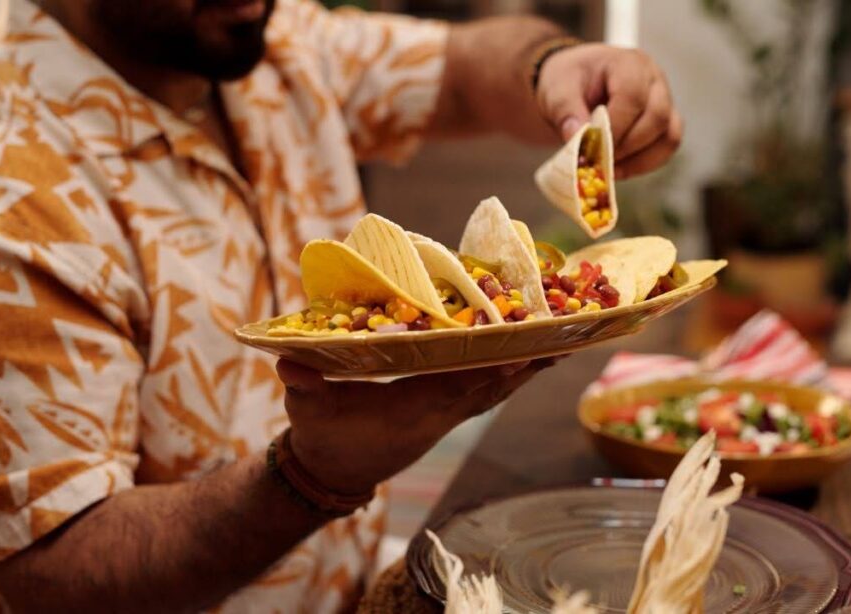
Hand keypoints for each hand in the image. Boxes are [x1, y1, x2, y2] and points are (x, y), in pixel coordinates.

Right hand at [276, 359, 554, 494]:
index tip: (521, 349)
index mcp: (410, 410)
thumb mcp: (307, 411)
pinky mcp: (444, 414)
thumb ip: (303, 387)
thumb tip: (288, 363)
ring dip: (527, 367)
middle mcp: (438, 414)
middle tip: (562, 334)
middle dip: (525, 361)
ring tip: (561, 341)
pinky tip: (530, 357)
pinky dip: (510, 374)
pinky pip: (486, 392)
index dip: (488, 369)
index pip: (457, 387)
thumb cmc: (321, 437)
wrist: (331, 473)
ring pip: (495, 390)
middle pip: (491, 386)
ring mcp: (445, 417)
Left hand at [535, 44, 681, 179]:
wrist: (576, 84)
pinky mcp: (666, 122)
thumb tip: (577, 136)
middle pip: (657, 117)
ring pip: (668, 136)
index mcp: (629, 63)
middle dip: (626, 146)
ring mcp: (665, 100)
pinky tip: (618, 170)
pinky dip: (645, 164)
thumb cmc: (569, 82)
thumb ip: (566, 111)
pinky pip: (667, 147)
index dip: (614, 128)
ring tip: (608, 168)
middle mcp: (654, 79)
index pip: (633, 97)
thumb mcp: (557, 90)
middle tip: (598, 161)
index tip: (591, 148)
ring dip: (639, 160)